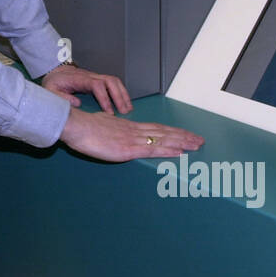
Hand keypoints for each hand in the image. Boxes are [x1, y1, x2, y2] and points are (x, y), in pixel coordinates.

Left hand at [41, 64, 132, 114]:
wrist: (55, 72)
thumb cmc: (54, 83)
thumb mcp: (51, 91)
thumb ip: (61, 97)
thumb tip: (76, 103)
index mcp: (79, 79)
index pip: (97, 85)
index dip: (105, 98)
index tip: (109, 112)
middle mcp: (90, 76)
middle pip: (110, 81)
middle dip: (119, 96)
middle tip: (124, 112)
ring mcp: (95, 77)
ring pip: (114, 81)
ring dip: (123, 94)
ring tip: (128, 109)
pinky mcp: (98, 80)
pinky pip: (113, 84)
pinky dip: (121, 92)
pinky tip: (124, 103)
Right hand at [59, 107, 203, 162]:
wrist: (75, 126)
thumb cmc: (83, 127)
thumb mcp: (101, 124)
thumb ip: (111, 127)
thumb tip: (113, 128)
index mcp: (128, 126)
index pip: (155, 128)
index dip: (172, 131)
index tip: (184, 134)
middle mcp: (134, 131)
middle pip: (164, 133)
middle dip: (183, 136)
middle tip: (200, 140)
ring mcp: (133, 139)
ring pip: (163, 140)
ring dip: (182, 142)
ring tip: (196, 145)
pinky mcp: (129, 149)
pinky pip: (153, 150)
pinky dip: (169, 151)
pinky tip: (180, 152)